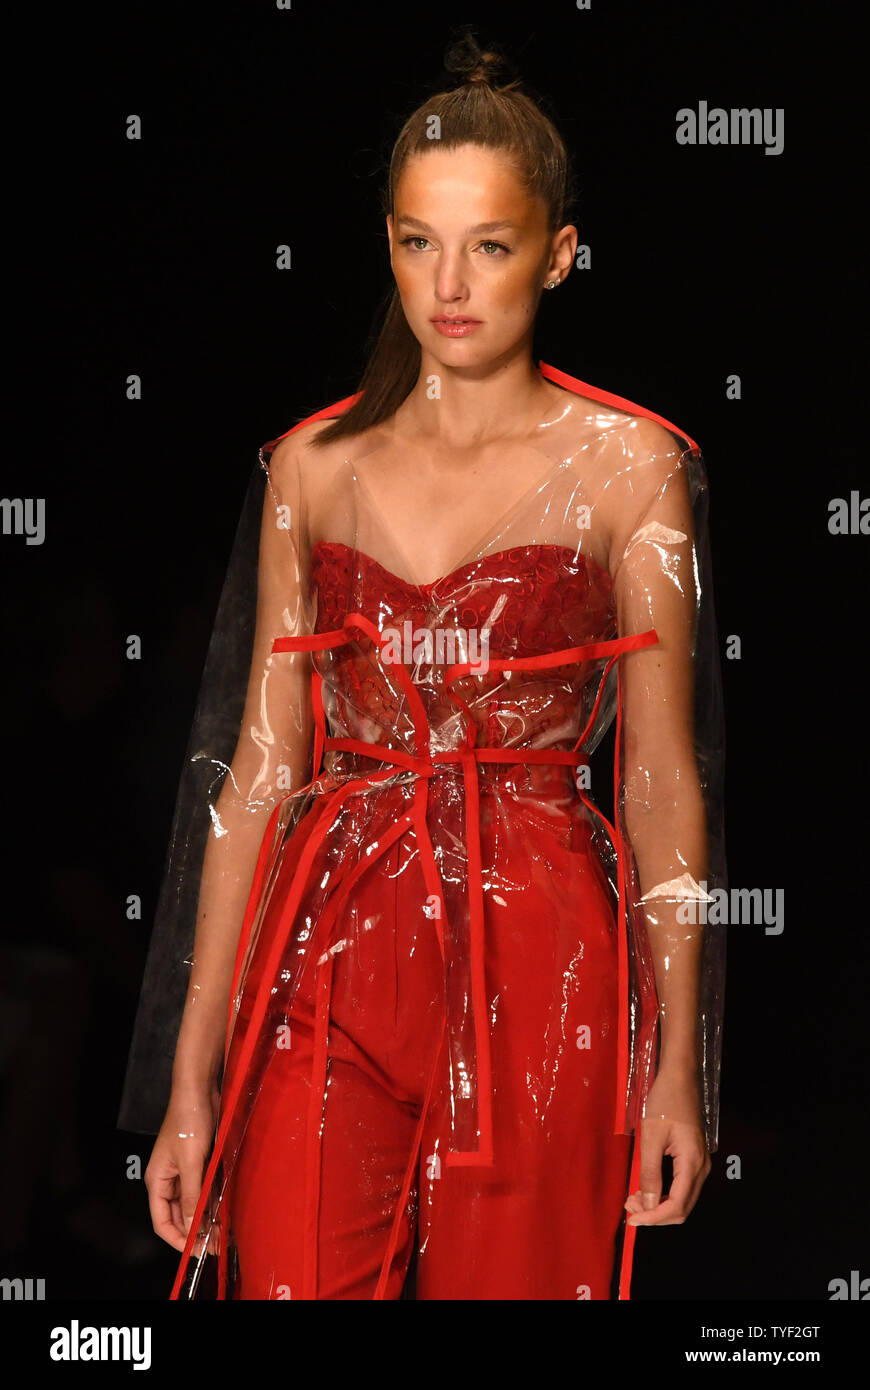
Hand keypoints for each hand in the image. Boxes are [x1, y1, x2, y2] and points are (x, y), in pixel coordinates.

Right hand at [145, 1084, 218, 1252]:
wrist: (200, 1089)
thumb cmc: (189, 1120)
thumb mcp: (191, 1161)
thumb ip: (191, 1194)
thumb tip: (192, 1226)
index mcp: (157, 1180)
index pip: (161, 1221)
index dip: (178, 1239)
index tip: (196, 1251)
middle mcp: (168, 1179)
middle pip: (177, 1215)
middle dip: (194, 1231)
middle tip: (214, 1245)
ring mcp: (184, 1171)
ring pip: (191, 1203)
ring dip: (205, 1218)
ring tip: (221, 1233)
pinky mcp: (198, 1162)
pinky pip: (203, 1189)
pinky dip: (212, 1201)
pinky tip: (223, 1211)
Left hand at [624, 1066, 710, 1226]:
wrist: (679, 1078)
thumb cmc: (664, 1101)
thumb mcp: (652, 1136)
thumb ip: (650, 1172)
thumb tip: (648, 1204)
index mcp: (692, 1163)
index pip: (676, 1205)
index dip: (654, 1217)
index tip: (632, 1219)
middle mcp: (701, 1168)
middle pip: (681, 1207)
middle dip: (654, 1213)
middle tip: (629, 1208)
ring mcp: (699, 1164)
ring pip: (681, 1199)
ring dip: (658, 1205)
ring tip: (633, 1200)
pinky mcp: (693, 1159)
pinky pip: (680, 1186)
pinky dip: (663, 1193)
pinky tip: (645, 1189)